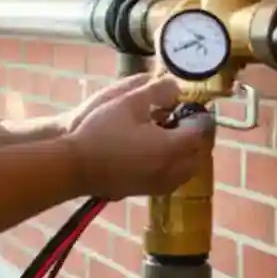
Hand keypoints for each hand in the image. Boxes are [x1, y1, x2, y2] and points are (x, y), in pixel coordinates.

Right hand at [64, 75, 212, 199]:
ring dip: (188, 151)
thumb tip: (176, 86)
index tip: (192, 103)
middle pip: (200, 153)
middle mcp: (172, 170)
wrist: (75, 166)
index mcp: (172, 147)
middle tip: (186, 118)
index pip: (201, 131)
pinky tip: (159, 152)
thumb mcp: (129, 102)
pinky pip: (174, 178)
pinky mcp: (147, 191)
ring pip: (188, 169)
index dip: (200, 114)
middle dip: (198, 135)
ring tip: (173, 134)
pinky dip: (175, 164)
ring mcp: (160, 184)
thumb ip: (157, 91)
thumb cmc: (101, 131)